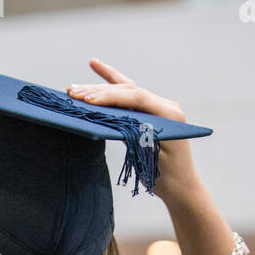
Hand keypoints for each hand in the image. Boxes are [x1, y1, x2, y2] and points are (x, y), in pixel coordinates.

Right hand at [67, 59, 200, 202]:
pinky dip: (111, 83)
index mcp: (169, 115)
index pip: (136, 97)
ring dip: (100, 89)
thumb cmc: (167, 178)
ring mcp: (157, 107)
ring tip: (74, 88)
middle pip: (128, 90)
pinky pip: (129, 95)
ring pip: (125, 91)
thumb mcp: (150, 159)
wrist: (181, 187)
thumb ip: (135, 137)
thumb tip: (110, 120)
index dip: (110, 97)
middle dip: (100, 91)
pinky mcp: (149, 113)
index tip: (88, 101)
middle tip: (73, 93)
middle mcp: (164, 106)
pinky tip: (96, 67)